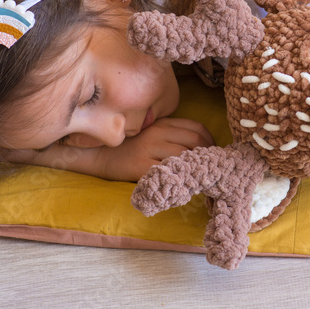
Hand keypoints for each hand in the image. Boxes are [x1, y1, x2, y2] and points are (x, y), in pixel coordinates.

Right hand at [4, 117, 214, 181]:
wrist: (96, 154)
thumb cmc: (127, 145)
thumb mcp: (150, 132)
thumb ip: (171, 134)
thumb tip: (202, 146)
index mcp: (162, 122)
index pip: (196, 128)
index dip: (210, 141)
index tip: (213, 153)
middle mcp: (157, 133)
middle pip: (195, 142)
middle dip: (208, 156)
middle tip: (211, 169)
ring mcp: (148, 149)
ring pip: (185, 157)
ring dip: (197, 169)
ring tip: (201, 178)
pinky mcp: (141, 167)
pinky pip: (168, 173)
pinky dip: (180, 180)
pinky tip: (184, 186)